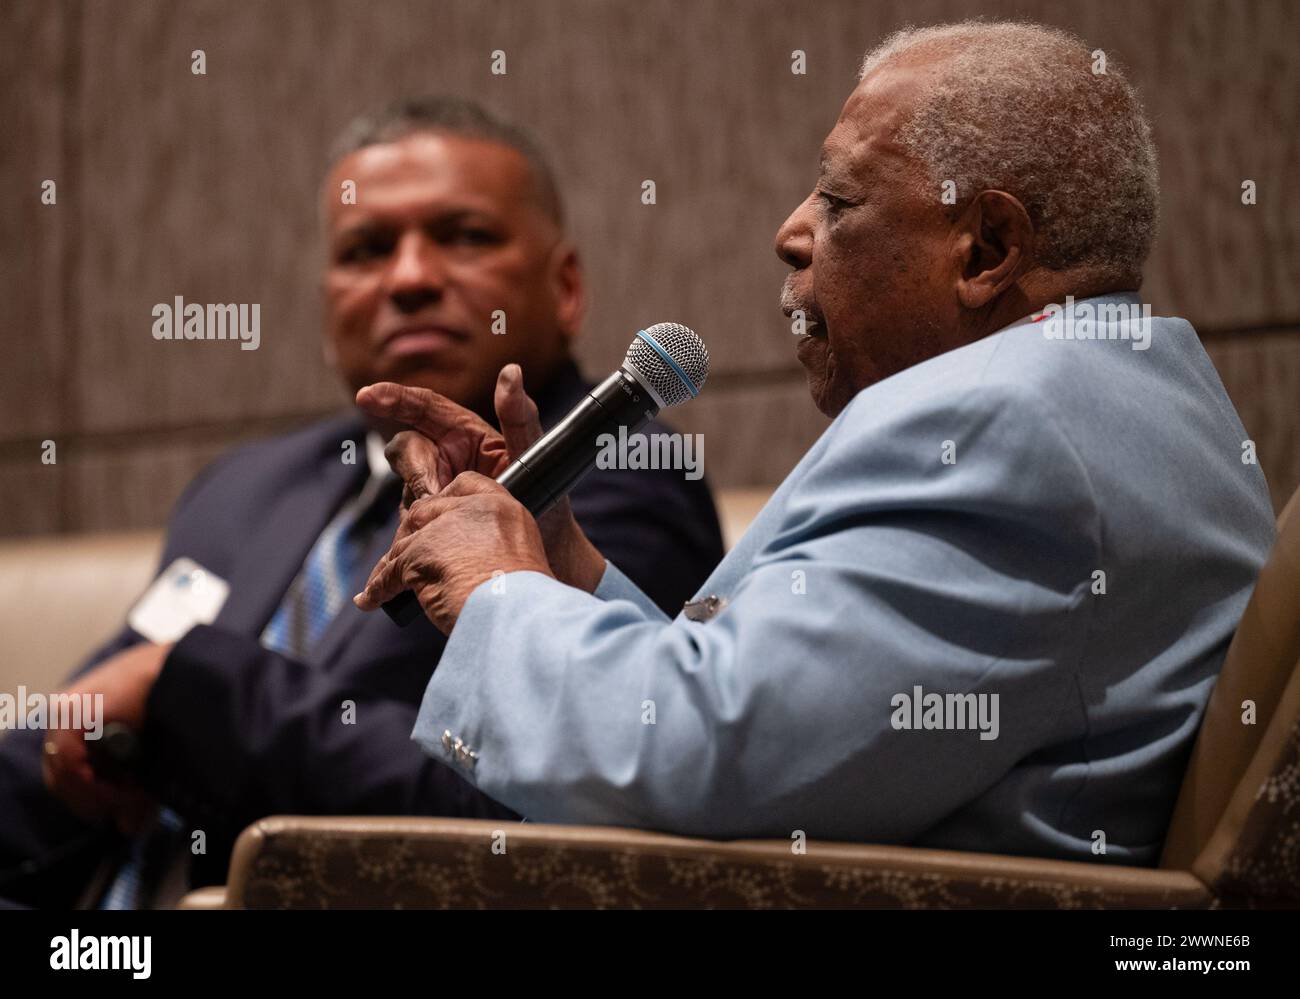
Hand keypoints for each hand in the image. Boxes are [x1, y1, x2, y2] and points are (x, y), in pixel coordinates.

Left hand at [41, 642, 169, 834]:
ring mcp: (66, 713)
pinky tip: (126, 788)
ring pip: (64, 777)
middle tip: (133, 809)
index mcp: (82, 721)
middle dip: (100, 801)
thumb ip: (136, 790)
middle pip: (64, 781)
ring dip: (102, 796)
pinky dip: (97, 785)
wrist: (192, 671)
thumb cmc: (178, 702)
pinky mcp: (72, 713)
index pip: (70, 777)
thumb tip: (128, 828)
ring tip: (136, 798)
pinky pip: (70, 765)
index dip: (97, 799)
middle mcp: (68, 716)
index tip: (126, 810)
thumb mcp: (152, 755)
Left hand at [353, 472, 554, 632]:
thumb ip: (494, 548)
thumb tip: (472, 562)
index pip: (465, 485)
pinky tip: (370, 600)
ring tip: (382, 586)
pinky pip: (389, 573)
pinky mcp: (417, 556)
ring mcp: (441, 532)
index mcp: (501, 507)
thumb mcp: (521, 558)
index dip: (445, 501)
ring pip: (404, 545)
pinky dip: (378, 589)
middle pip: (426, 512)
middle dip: (412, 535)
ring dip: (392, 566)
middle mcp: (471, 511)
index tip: (437, 520)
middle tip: (407, 559)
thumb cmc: (524, 599)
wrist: (516, 615)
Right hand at [357, 364, 604, 590]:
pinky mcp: (427, 521)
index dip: (393, 398)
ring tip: (456, 519)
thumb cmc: (545, 498)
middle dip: (416, 467)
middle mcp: (445, 456)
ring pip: (404, 486)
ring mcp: (434, 489)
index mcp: (466, 433)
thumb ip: (520, 415)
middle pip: (406, 447)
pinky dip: (416, 528)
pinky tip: (439, 538)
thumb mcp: (533, 456)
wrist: (545, 552)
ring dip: (421, 502)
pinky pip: (407, 519)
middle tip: (435, 492)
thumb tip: (511, 371)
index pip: (422, 406)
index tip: (366, 396)